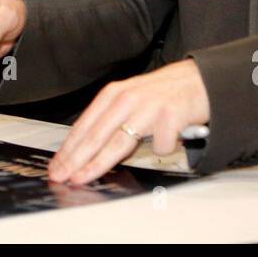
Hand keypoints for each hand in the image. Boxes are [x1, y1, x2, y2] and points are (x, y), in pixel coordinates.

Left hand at [48, 59, 209, 184]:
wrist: (200, 79)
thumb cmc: (163, 93)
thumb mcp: (131, 98)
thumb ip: (111, 118)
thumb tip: (86, 149)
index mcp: (114, 94)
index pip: (85, 125)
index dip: (69, 148)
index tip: (57, 166)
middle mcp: (128, 98)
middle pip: (96, 135)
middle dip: (75, 159)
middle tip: (61, 176)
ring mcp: (148, 106)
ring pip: (118, 142)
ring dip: (97, 164)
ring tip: (83, 178)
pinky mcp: (170, 114)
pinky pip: (158, 145)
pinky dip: (160, 149)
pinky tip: (166, 144)